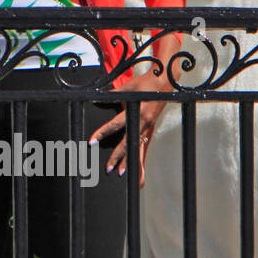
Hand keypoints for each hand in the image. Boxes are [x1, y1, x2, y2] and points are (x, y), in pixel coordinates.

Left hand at [89, 71, 172, 186]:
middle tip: (109, 168)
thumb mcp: (128, 87)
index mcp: (137, 112)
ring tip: (123, 175)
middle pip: (128, 143)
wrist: (165, 82)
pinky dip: (141, 161)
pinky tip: (139, 175)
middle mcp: (144, 123)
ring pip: (138, 149)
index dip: (103, 133)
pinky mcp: (150, 130)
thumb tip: (97, 98)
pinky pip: (144, 148)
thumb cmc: (146, 84)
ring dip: (131, 163)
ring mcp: (149, 128)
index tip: (92, 141)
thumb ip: (112, 94)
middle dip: (118, 157)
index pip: (116, 125)